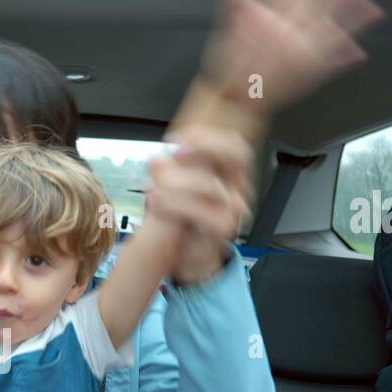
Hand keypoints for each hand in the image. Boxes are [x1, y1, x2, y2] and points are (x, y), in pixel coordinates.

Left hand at [144, 126, 254, 283]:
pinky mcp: (222, 228)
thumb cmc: (184, 219)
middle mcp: (235, 186)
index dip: (207, 136)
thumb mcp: (176, 188)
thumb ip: (173, 170)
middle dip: (205, 147)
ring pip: (213, 185)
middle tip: (174, 152)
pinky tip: (155, 202)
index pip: (233, 143)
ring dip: (178, 181)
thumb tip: (158, 158)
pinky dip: (175, 205)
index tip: (176, 139)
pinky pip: (201, 212)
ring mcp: (233, 207)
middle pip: (238, 155)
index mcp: (226, 171)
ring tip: (153, 183)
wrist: (190, 256)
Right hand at [187, 0, 382, 125]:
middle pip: (316, 9)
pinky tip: (358, 52)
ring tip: (371, 9)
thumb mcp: (225, 38)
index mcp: (265, 24)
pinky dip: (344, 59)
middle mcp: (286, 36)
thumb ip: (235, 12)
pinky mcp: (305, 76)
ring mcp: (299, 55)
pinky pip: (328, 65)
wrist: (232, 106)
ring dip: (351, 22)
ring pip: (330, 33)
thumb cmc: (228, 74)